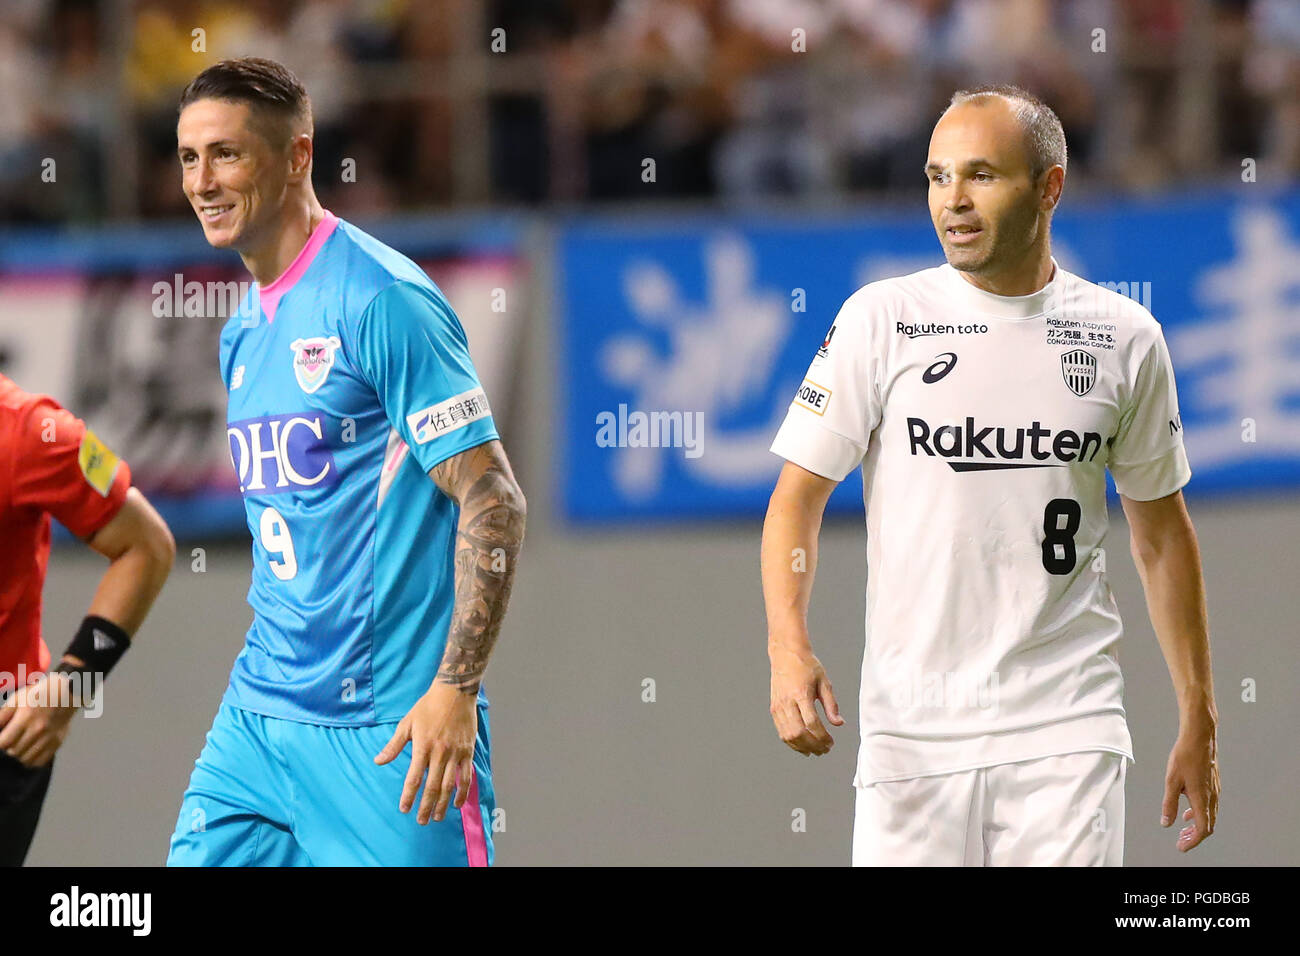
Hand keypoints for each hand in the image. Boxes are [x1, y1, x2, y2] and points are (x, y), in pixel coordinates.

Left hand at [0, 673, 79, 767]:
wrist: (66, 693)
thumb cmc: (38, 695)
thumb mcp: (16, 699)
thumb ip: (2, 715)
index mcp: (25, 718)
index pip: (4, 743)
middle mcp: (38, 730)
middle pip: (14, 752)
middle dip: (7, 751)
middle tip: (7, 744)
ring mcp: (49, 738)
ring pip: (26, 759)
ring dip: (18, 757)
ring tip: (16, 749)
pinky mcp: (57, 742)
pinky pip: (40, 761)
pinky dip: (31, 761)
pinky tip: (27, 754)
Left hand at [374, 682, 477, 823]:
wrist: (455, 693)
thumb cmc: (428, 706)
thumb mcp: (407, 723)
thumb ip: (394, 745)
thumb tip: (378, 761)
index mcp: (423, 747)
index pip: (414, 778)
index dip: (408, 796)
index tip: (404, 808)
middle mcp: (440, 753)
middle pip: (432, 786)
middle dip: (426, 806)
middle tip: (422, 821)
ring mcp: (456, 753)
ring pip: (449, 785)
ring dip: (443, 803)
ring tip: (437, 817)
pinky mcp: (468, 751)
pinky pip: (466, 776)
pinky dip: (462, 791)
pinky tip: (457, 803)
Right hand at [769, 641, 842, 755]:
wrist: (786, 653)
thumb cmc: (807, 666)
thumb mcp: (824, 682)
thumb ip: (831, 704)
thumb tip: (838, 724)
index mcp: (801, 694)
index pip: (812, 723)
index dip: (822, 737)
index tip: (831, 742)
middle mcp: (787, 702)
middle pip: (799, 733)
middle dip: (813, 745)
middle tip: (825, 749)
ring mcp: (778, 706)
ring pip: (788, 736)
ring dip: (802, 747)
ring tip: (815, 750)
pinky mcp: (774, 709)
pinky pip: (781, 731)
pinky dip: (792, 742)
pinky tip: (803, 744)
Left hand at [1161, 719, 1218, 851]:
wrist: (1200, 738)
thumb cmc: (1185, 756)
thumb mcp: (1171, 781)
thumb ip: (1169, 804)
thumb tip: (1166, 823)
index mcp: (1202, 799)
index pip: (1202, 829)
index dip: (1192, 841)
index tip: (1181, 846)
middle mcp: (1212, 797)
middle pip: (1207, 825)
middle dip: (1194, 836)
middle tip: (1181, 841)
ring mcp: (1215, 791)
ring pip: (1209, 816)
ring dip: (1196, 825)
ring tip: (1182, 830)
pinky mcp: (1213, 784)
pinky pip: (1209, 806)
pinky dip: (1199, 814)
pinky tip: (1187, 812)